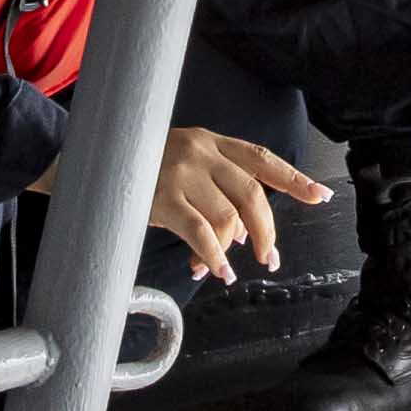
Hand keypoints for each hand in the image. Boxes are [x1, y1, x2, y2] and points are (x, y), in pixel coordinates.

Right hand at [49, 130, 330, 281]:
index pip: (262, 158)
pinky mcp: (163, 198)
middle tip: (270, 257)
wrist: (90, 160)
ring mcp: (182, 174)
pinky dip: (214, 256)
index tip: (320, 196)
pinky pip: (201, 233)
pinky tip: (216, 270)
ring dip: (231, 249)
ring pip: (228, 219)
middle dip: (267, 230)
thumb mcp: (182, 161)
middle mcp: (201, 152)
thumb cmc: (139, 167)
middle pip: (253, 194)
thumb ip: (215, 187)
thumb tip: (243, 234)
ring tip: (224, 266)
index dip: (293, 178)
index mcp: (211, 140)